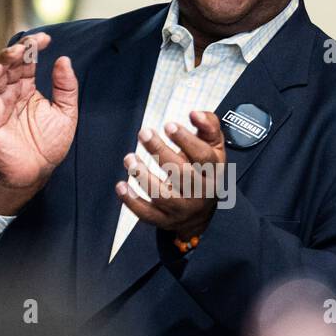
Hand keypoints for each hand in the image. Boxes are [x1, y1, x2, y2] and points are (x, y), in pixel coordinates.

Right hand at [0, 33, 78, 214]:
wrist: (37, 173)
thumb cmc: (49, 145)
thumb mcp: (66, 113)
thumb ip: (66, 88)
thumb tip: (64, 59)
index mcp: (27, 89)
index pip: (27, 62)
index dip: (33, 48)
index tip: (46, 39)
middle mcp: (10, 93)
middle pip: (10, 65)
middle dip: (18, 52)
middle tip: (30, 43)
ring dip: (2, 62)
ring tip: (14, 52)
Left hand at [117, 110, 226, 238]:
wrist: (201, 212)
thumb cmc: (203, 170)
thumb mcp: (214, 147)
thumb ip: (208, 125)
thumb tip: (194, 113)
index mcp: (214, 173)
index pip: (203, 157)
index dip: (186, 140)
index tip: (168, 125)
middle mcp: (201, 193)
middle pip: (180, 173)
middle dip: (159, 151)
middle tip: (143, 132)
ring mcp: (182, 209)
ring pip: (162, 195)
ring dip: (142, 175)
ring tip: (129, 158)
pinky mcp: (165, 221)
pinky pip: (147, 214)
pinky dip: (132, 202)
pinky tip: (121, 185)